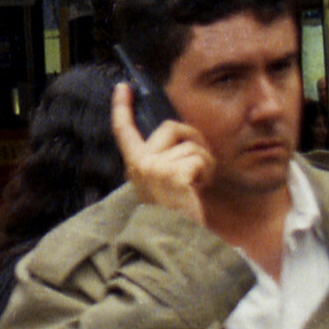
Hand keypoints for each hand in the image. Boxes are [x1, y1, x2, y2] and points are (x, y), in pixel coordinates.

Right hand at [112, 82, 212, 226]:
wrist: (176, 240)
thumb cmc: (174, 214)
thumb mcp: (161, 183)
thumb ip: (163, 161)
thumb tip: (181, 138)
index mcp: (135, 165)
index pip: (123, 130)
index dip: (121, 106)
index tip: (122, 87)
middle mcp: (140, 163)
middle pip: (170, 127)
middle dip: (193, 137)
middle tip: (201, 160)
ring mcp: (154, 167)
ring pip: (191, 145)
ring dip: (204, 162)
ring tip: (200, 183)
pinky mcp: (173, 173)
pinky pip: (199, 158)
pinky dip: (207, 171)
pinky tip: (200, 188)